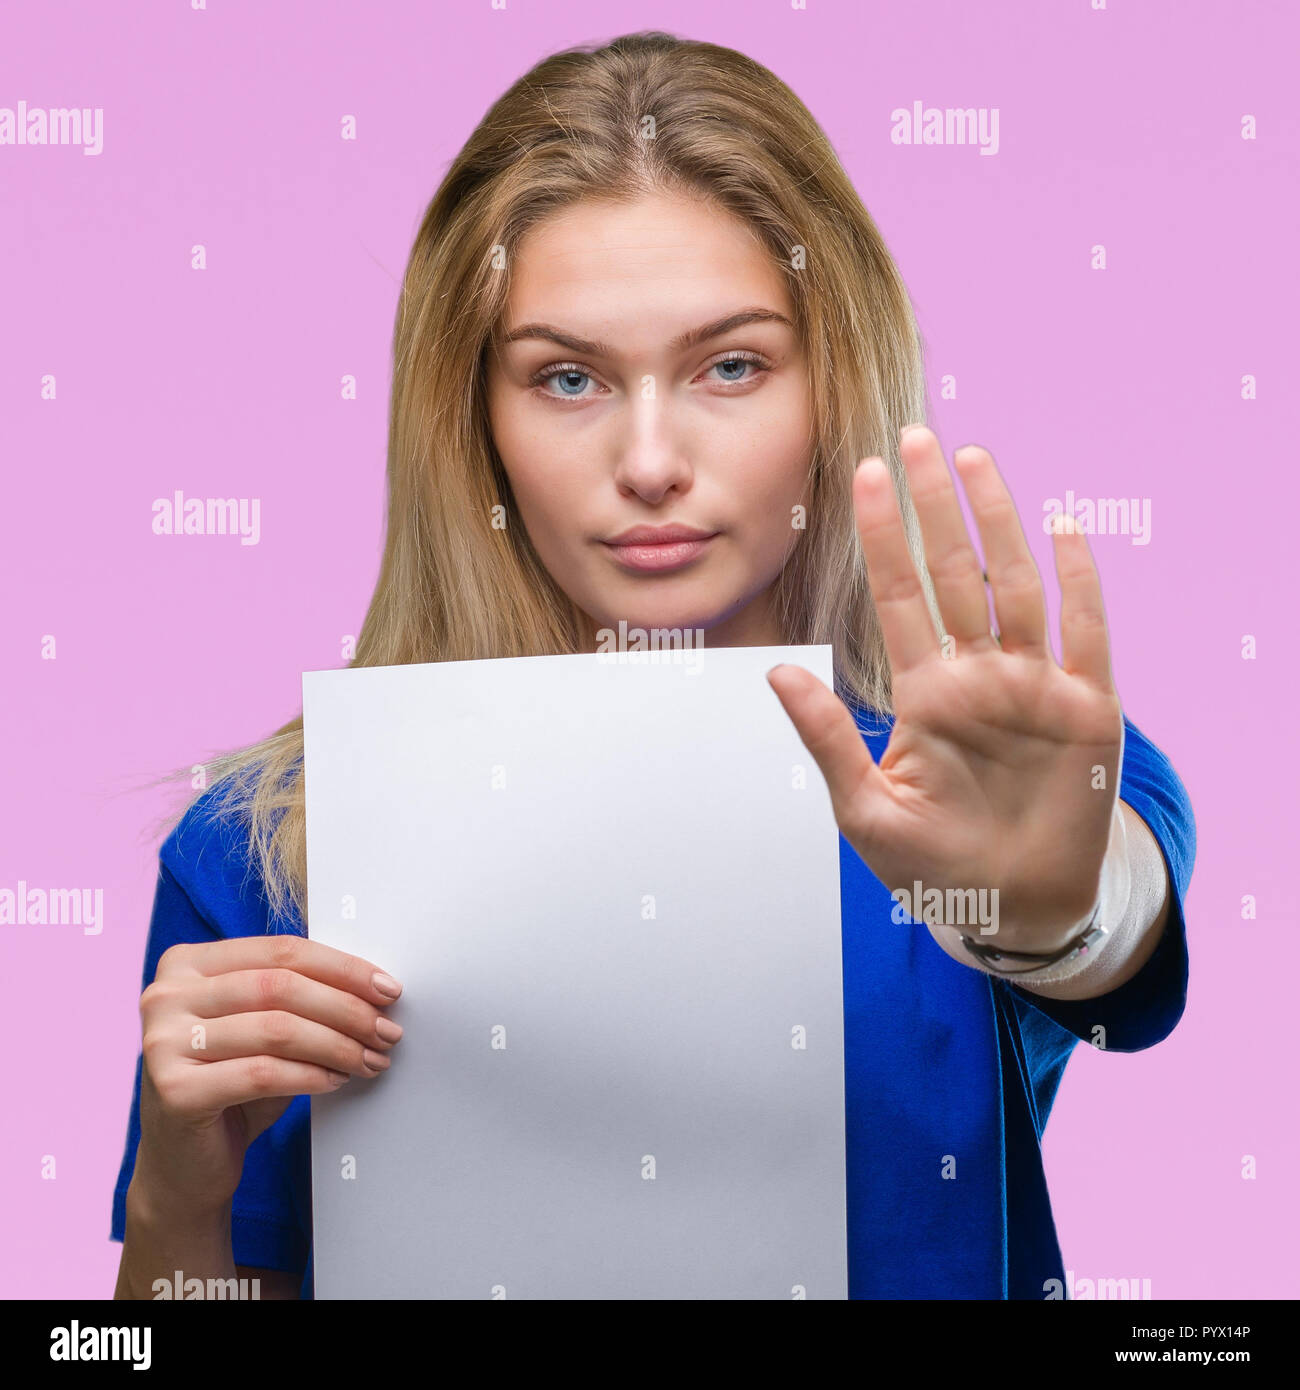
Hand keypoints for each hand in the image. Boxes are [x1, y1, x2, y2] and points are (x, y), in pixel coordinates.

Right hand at [131, 936, 403, 1216]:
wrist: (182, 1163)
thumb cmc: (230, 1085)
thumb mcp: (260, 1026)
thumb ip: (297, 996)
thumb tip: (375, 988)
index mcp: (186, 963)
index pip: (280, 951)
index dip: (342, 967)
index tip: (387, 988)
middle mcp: (166, 995)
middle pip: (281, 986)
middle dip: (347, 1008)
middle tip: (387, 1030)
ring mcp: (163, 1042)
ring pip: (277, 1029)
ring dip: (338, 1044)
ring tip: (370, 1058)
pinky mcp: (174, 1090)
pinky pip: (263, 1073)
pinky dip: (311, 1075)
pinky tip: (337, 1080)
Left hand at [767, 425, 1123, 954]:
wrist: (1012, 910)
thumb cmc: (934, 865)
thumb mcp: (865, 808)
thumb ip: (828, 739)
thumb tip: (776, 672)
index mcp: (924, 693)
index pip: (897, 598)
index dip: (882, 538)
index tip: (862, 477)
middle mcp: (978, 676)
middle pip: (953, 574)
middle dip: (933, 508)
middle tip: (913, 438)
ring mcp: (1034, 688)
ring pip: (1016, 587)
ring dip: (997, 524)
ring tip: (974, 460)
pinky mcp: (1088, 711)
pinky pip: (1086, 634)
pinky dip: (1080, 582)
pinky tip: (1065, 526)